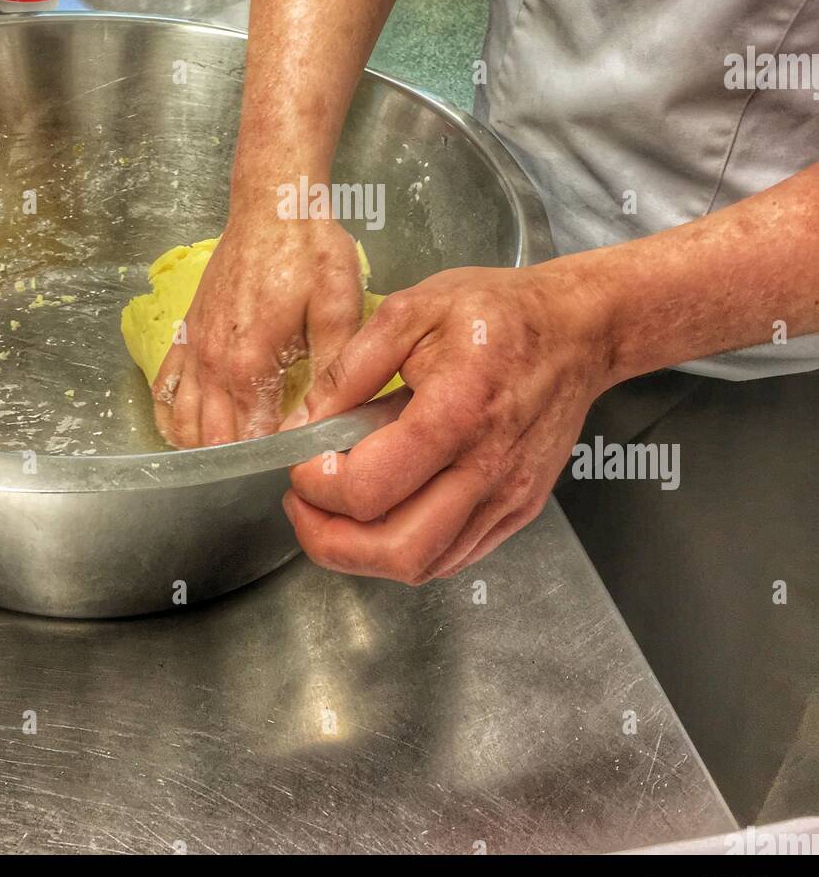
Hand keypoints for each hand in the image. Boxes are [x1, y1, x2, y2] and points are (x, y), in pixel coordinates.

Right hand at [152, 215, 367, 446]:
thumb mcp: (340, 307)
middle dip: (239, 459)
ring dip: (204, 443)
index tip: (296, 460)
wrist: (272, 205)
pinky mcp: (185, 332)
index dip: (273, 458)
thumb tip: (330, 421)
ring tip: (237, 447)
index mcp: (250, 364)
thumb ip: (335, 369)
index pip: (252, 440)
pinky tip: (192, 424)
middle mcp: (212, 364)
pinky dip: (172, 416)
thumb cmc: (310, 252)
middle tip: (272, 457)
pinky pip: (164, 389)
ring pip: (181, 423)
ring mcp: (193, 348)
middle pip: (212, 440)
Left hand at [282, 264, 614, 582]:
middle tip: (302, 506)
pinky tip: (385, 515)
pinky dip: (406, 550)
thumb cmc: (497, 312)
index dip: (317, 486)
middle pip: (397, 549)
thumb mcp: (411, 310)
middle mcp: (487, 467)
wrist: (576, 330)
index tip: (299, 463)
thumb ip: (350, 369)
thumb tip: (304, 423)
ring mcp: (507, 496)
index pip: (369, 487)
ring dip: (364, 555)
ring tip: (336, 513)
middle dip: (330, 541)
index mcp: (456, 411)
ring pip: (424, 566)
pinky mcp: (518, 510)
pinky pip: (453, 557)